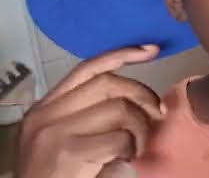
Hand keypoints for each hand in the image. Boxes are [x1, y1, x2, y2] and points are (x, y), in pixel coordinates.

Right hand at [17, 45, 163, 177]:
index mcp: (44, 108)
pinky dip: (132, 148)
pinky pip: (119, 137)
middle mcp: (44, 115)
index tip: (152, 50)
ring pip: (119, 108)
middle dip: (142, 95)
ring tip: (137, 147)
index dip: (121, 55)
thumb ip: (90, 114)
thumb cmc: (58, 175)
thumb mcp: (66, 138)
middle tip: (157, 115)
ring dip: (141, 128)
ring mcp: (53, 133)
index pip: (86, 69)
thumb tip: (140, 99)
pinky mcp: (67, 152)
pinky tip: (125, 159)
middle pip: (108, 83)